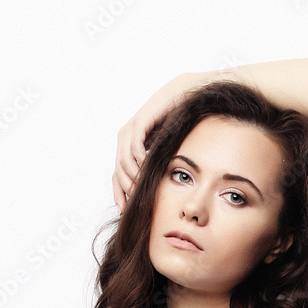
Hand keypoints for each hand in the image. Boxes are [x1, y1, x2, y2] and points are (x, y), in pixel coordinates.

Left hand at [112, 72, 206, 213]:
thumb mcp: (168, 153)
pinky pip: (135, 146)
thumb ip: (158, 168)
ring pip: (124, 160)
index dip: (118, 193)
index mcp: (130, 146)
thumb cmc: (183, 124)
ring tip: (146, 188)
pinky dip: (140, 160)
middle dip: (128, 189)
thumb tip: (156, 193)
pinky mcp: (140, 121)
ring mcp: (131, 129)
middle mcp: (126, 138)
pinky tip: (149, 169)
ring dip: (134, 177)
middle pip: (119, 170)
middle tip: (139, 202)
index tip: (124, 210)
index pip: (117, 174)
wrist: (189, 97)